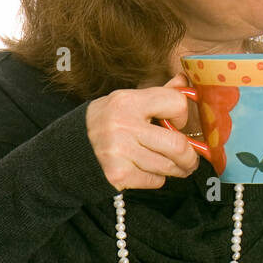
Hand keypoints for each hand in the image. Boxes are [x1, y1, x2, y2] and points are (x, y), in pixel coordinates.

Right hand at [86, 74, 200, 190]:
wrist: (71, 148)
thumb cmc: (108, 122)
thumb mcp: (129, 101)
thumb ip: (159, 94)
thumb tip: (185, 81)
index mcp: (129, 101)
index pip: (176, 103)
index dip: (183, 115)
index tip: (178, 123)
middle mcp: (123, 125)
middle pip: (178, 145)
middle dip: (191, 157)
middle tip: (191, 161)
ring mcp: (119, 151)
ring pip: (168, 166)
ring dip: (177, 170)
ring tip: (175, 167)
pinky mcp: (117, 174)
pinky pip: (154, 181)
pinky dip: (156, 179)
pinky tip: (146, 170)